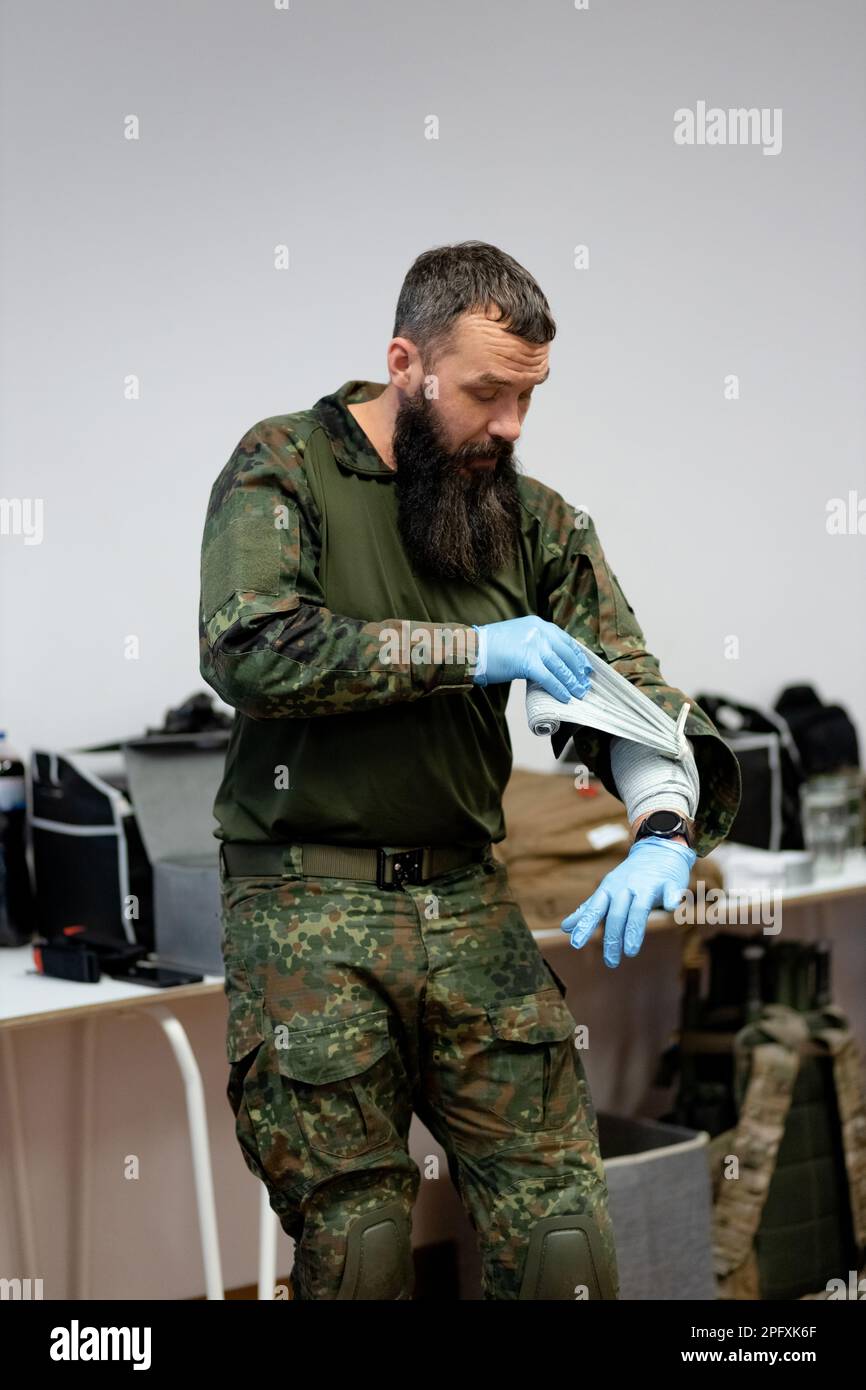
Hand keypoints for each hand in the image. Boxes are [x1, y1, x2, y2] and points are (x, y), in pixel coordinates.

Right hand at [472, 615, 591, 701]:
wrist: (472, 649)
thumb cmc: (491, 647)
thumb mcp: (518, 636)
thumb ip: (535, 644)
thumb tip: (550, 662)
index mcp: (538, 624)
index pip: (565, 640)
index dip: (577, 656)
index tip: (585, 667)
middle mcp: (539, 631)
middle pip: (566, 653)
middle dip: (578, 671)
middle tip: (584, 684)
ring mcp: (534, 645)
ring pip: (560, 667)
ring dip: (572, 682)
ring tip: (579, 693)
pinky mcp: (528, 661)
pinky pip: (549, 678)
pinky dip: (559, 689)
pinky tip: (565, 697)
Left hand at [560, 836, 695, 967]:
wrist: (657, 849)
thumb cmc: (629, 876)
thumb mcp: (607, 890)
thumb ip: (589, 910)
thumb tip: (565, 927)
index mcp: (609, 889)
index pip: (595, 909)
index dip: (585, 926)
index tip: (575, 944)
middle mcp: (626, 886)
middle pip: (616, 914)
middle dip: (612, 938)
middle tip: (611, 962)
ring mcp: (647, 884)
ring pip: (639, 908)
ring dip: (634, 930)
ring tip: (630, 951)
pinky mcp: (669, 882)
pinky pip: (670, 891)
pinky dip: (671, 899)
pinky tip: (670, 908)